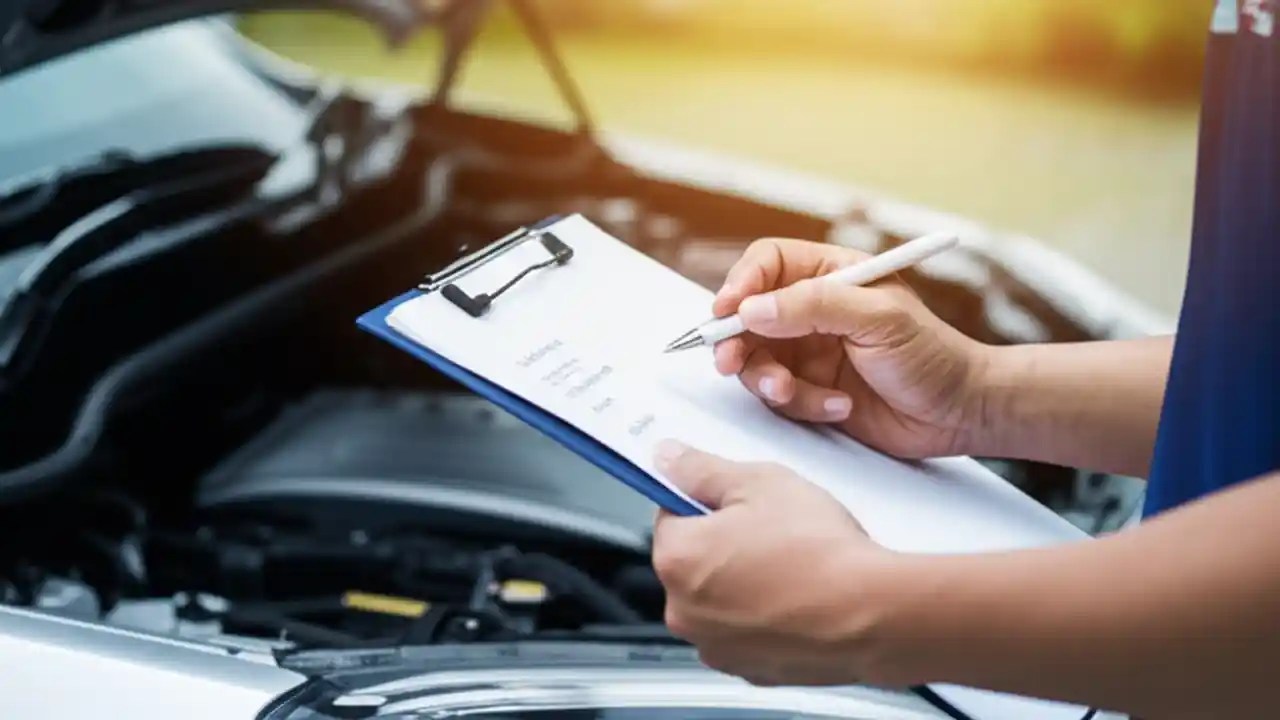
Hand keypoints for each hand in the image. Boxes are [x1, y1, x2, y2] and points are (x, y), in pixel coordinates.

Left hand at [651, 440, 898, 686]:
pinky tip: (797, 596)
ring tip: (790, 564)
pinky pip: (746, 631)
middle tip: (769, 528)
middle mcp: (685, 611)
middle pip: (692, 560)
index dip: (705, 500)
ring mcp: (717, 646)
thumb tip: (668, 458)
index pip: (669, 514)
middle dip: (723, 542)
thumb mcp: (759, 482)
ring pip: (719, 598)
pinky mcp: (750, 669)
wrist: (874, 613)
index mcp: (677, 560)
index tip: (733, 499)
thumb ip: (702, 469)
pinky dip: (764, 615)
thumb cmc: (820, 552)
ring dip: (743, 581)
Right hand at [714, 238, 990, 458]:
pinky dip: (804, 405)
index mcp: (830, 274)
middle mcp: (812, 310)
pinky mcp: (810, 389)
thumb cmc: (932, 355)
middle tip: (731, 362)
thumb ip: (813, 306)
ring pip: (756, 360)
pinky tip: (840, 407)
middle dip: (737, 341)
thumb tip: (751, 308)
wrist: (959, 413)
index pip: (768, 264)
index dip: (740, 284)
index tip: (727, 310)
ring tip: (796, 393)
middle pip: (748, 315)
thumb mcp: (878, 318)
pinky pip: (780, 397)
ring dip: (770, 381)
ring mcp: (808, 351)